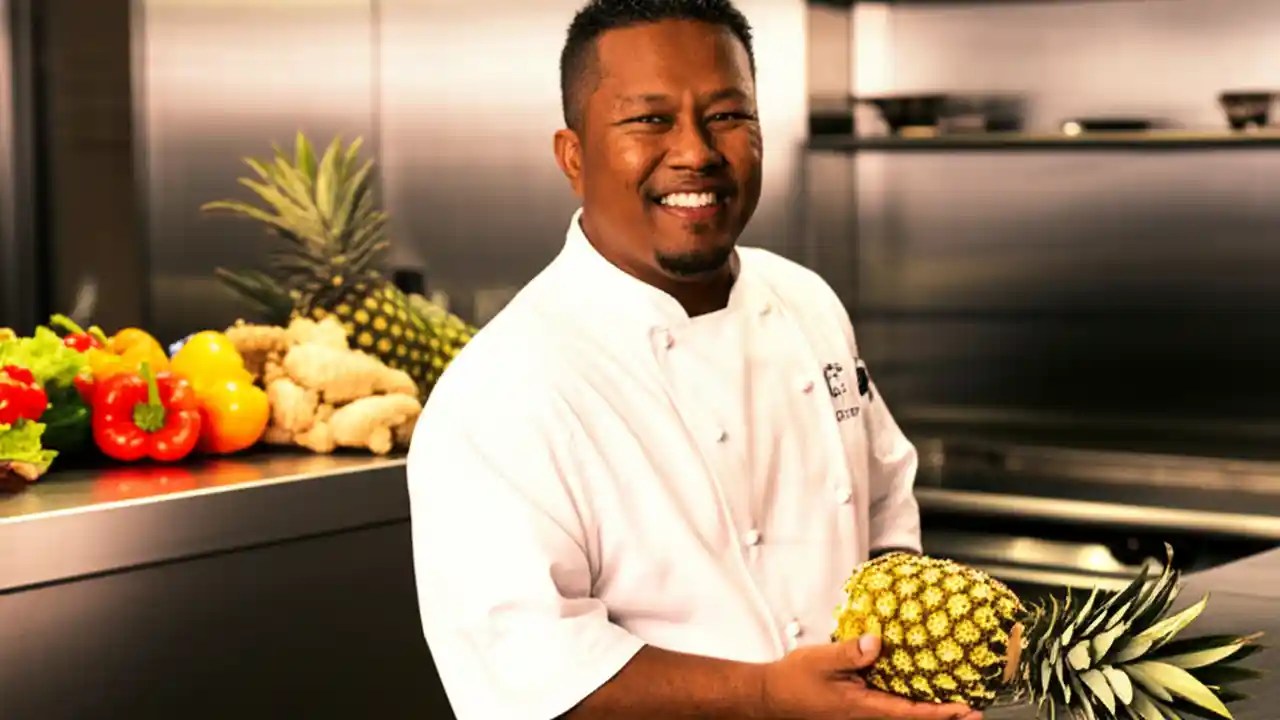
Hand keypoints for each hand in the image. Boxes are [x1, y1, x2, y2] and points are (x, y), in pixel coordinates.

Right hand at [759, 635, 982, 719]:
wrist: (771, 696)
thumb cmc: (793, 682)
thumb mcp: (820, 661)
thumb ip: (850, 652)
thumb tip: (877, 642)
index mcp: (863, 707)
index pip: (911, 713)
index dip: (941, 712)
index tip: (965, 709)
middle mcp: (867, 714)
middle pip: (913, 718)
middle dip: (945, 715)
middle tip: (974, 710)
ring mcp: (862, 712)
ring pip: (902, 713)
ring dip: (929, 709)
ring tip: (955, 703)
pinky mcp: (856, 705)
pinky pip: (889, 704)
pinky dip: (909, 701)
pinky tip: (917, 689)